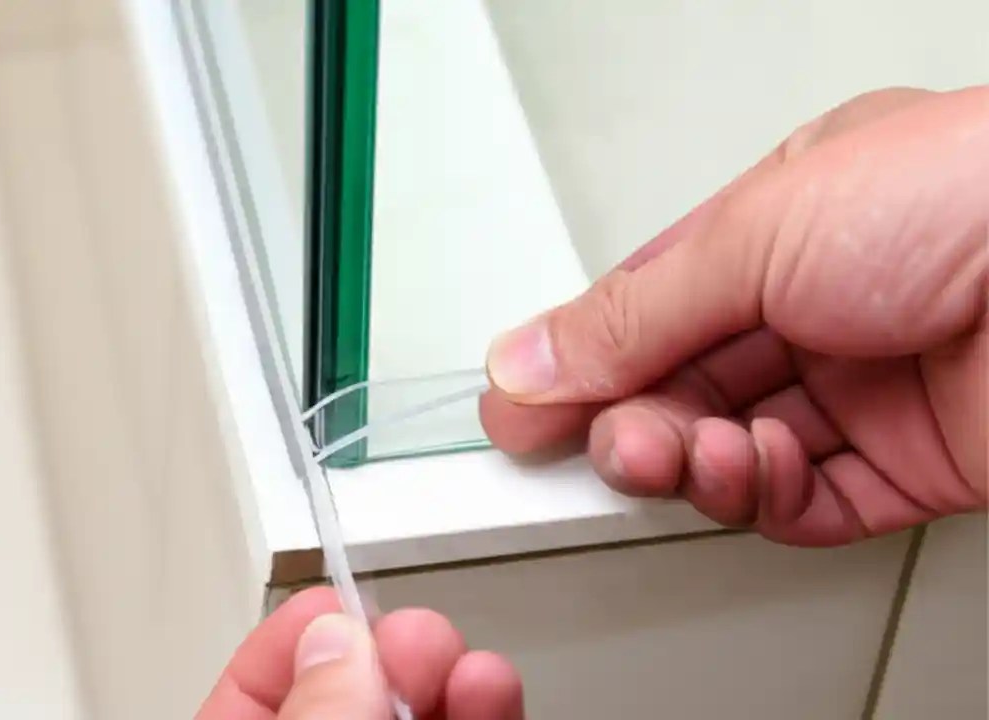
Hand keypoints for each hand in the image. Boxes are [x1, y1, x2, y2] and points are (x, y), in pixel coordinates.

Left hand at [196, 587, 522, 718]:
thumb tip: (334, 640)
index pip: (242, 702)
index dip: (288, 646)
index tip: (335, 608)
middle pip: (344, 700)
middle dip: (386, 657)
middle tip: (419, 639)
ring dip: (447, 683)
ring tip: (470, 666)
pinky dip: (483, 717)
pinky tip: (491, 688)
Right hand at [482, 86, 986, 545]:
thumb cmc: (977, 192)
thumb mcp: (761, 230)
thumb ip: (636, 311)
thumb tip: (534, 356)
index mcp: (786, 222)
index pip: (651, 304)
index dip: (580, 360)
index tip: (519, 409)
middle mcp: (825, 302)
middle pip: (685, 384)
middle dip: (631, 419)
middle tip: (596, 442)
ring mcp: (869, 385)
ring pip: (735, 448)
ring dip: (692, 461)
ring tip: (682, 453)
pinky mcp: (915, 464)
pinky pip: (805, 501)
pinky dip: (764, 499)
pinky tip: (753, 473)